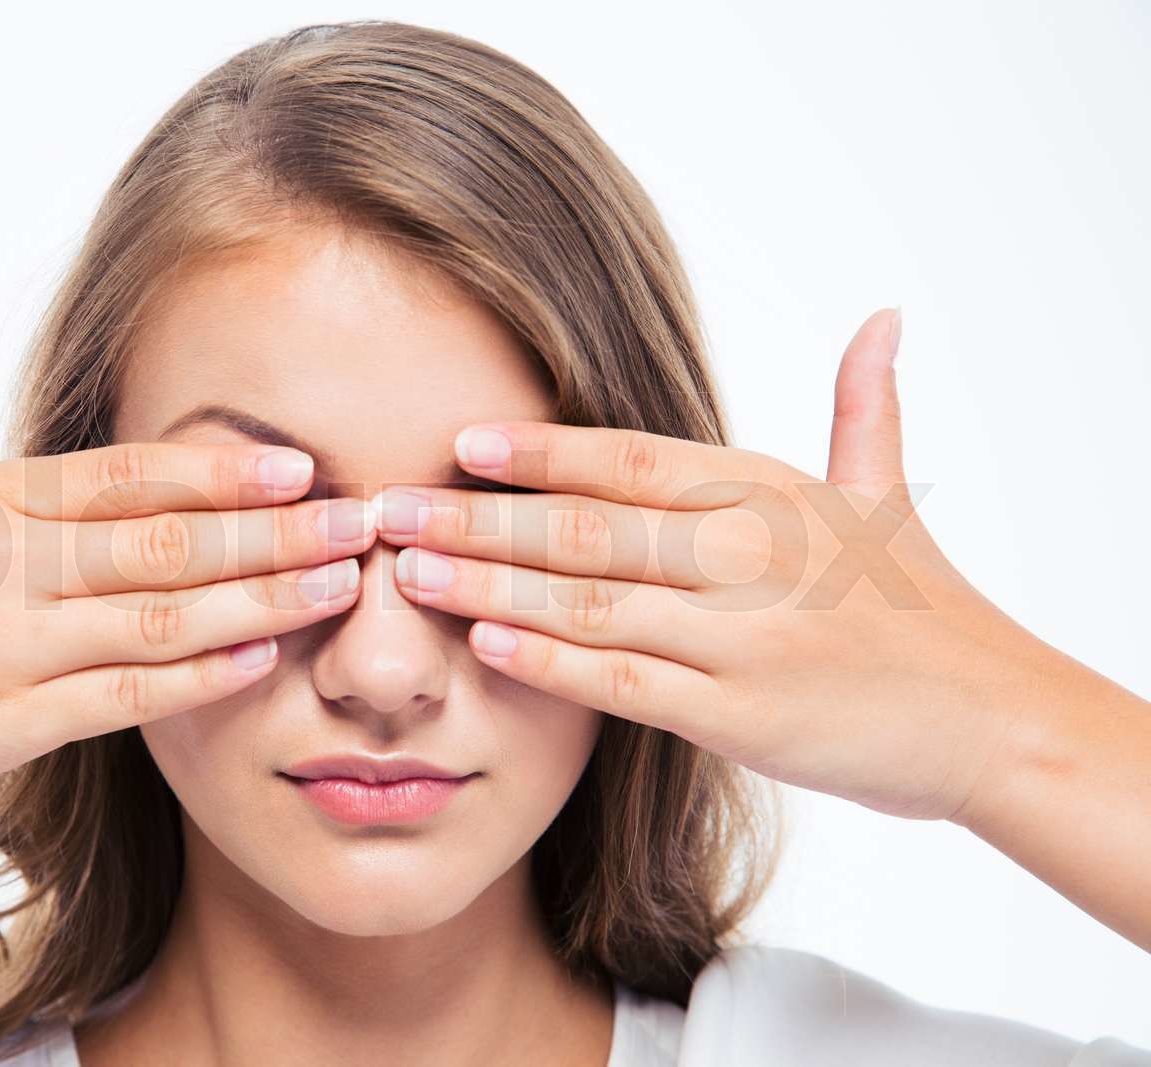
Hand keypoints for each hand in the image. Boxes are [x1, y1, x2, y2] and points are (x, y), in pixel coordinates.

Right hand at [0, 305, 374, 824]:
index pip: (124, 475)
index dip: (221, 471)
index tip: (303, 465)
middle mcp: (1, 566)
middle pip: (165, 542)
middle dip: (275, 533)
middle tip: (365, 522)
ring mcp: (6, 648)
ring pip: (160, 617)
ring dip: (263, 600)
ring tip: (341, 588)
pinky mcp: (4, 725)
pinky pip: (123, 696)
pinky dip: (199, 677)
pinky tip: (263, 659)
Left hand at [375, 308, 1075, 821]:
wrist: (987, 718)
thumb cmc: (920, 603)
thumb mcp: (884, 495)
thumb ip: (862, 406)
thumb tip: (882, 314)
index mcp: (768, 491)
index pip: (633, 459)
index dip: (542, 449)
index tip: (459, 442)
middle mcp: (750, 554)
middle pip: (589, 527)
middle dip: (479, 519)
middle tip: (387, 512)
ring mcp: (743, 636)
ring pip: (592, 603)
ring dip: (490, 588)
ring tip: (409, 576)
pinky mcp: (740, 716)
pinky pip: (626, 683)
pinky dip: (553, 665)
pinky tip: (488, 649)